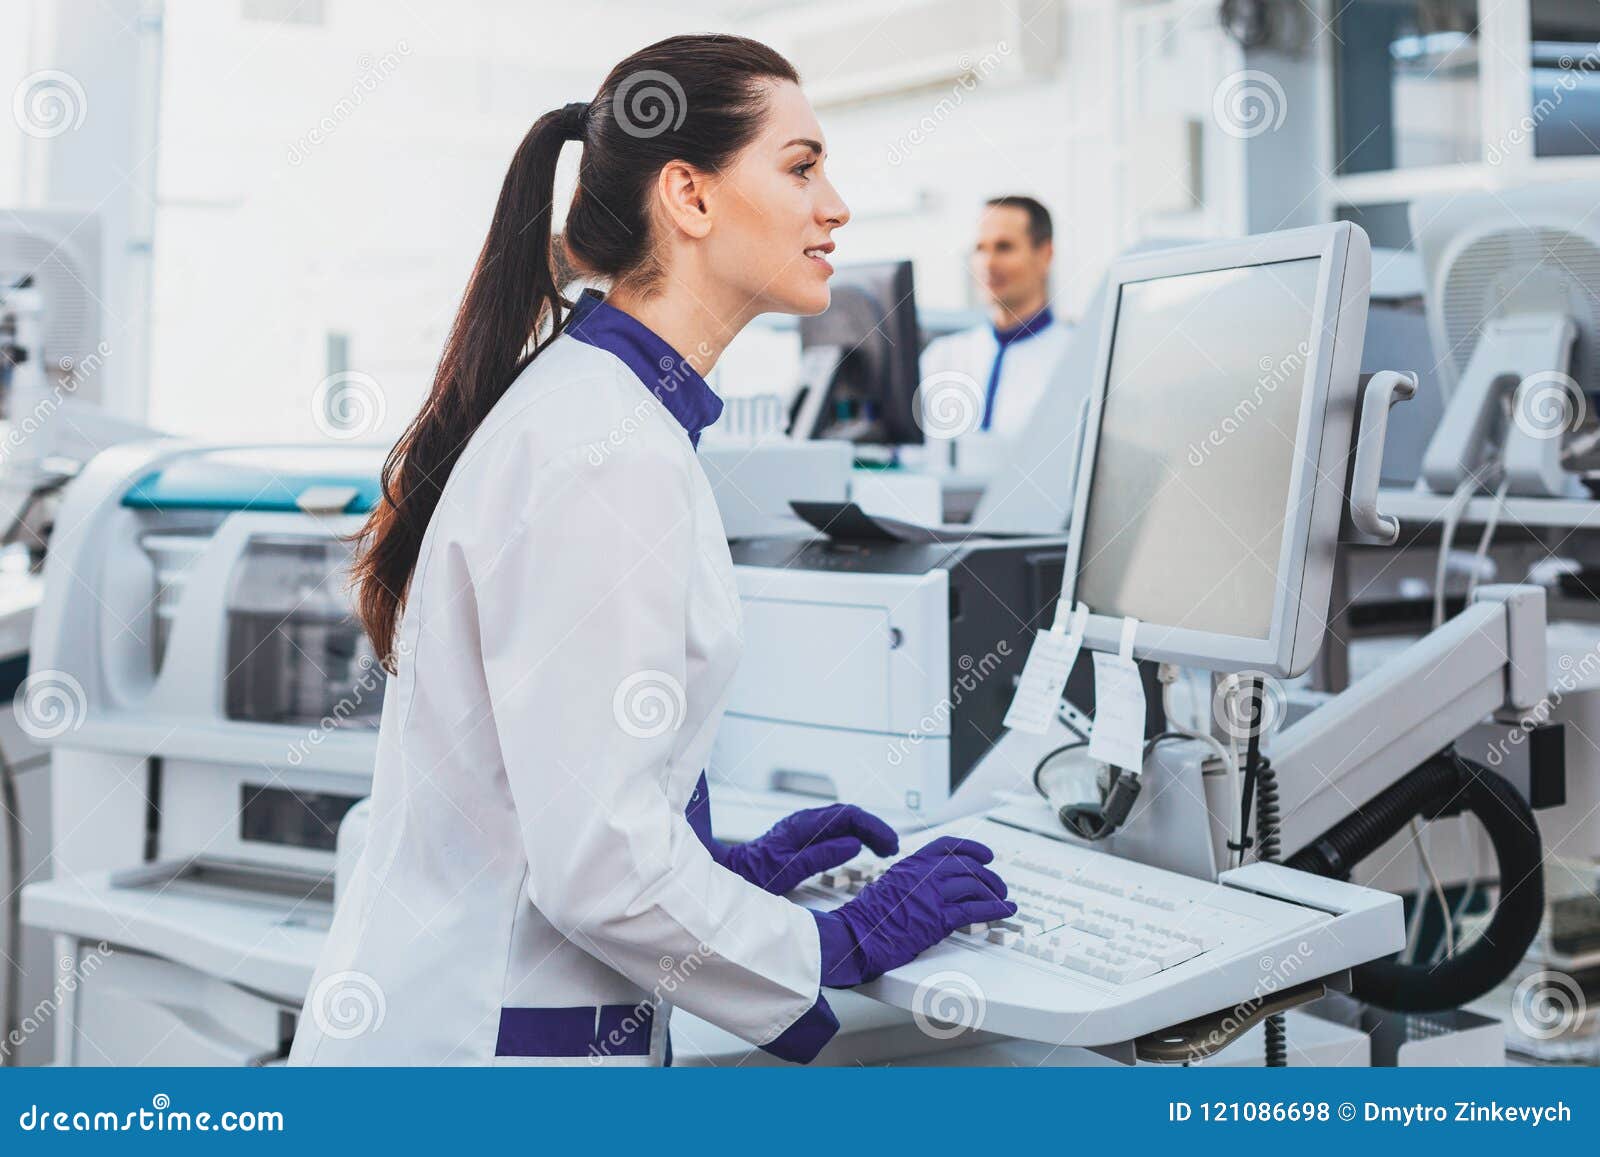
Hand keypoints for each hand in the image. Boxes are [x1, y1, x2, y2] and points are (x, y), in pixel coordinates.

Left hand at [717, 804, 898, 895]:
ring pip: (843, 820)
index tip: (890, 844)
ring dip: (866, 831)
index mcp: (804, 825)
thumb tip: (854, 844)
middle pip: (849, 815)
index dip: (873, 827)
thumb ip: (821, 855)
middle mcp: (805, 821)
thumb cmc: (753, 873)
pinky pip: (835, 829)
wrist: (729, 872)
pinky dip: (854, 835)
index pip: (848, 815)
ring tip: (884, 848)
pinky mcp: (803, 835)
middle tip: (892, 848)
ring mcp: (804, 826)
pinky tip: (861, 847)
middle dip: (875, 828)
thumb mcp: (788, 870)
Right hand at [816, 836, 1015, 985]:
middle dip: (989, 875)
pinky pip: (975, 910)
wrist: (855, 936)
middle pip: (967, 865)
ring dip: (994, 892)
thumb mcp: (888, 886)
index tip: (985, 855)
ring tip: (1003, 900)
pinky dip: (996, 909)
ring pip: (975, 885)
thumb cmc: (866, 919)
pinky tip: (1006, 911)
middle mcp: (923, 874)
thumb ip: (912, 882)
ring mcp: (931, 895)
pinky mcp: (938, 919)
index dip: (972, 848)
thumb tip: (933, 889)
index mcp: (911, 864)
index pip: (948, 846)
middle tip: (998, 885)